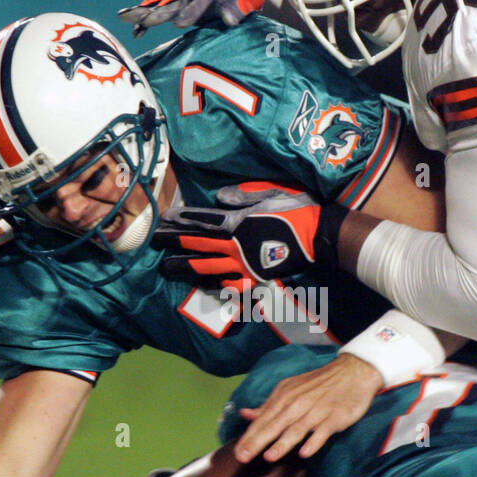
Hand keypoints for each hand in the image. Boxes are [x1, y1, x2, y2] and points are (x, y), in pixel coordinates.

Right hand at [118, 0, 265, 36]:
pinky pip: (162, 13)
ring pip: (162, 6)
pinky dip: (149, 22)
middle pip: (173, 1)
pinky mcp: (180, 6)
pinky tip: (137, 34)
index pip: (200, 0)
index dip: (190, 11)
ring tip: (124, 18)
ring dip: (144, 13)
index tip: (179, 23)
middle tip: (140, 19)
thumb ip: (238, 7)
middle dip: (156, 10)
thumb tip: (230, 20)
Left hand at [154, 181, 345, 289]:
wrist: (320, 236)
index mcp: (238, 223)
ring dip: (186, 267)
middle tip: (156, 244)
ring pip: (209, 267)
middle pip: (199, 245)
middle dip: (176, 244)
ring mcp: (245, 266)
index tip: (164, 221)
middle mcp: (236, 246)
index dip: (182, 221)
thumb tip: (219, 198)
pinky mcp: (256, 279)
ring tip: (168, 268)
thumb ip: (243, 195)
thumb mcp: (271, 192)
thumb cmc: (298, 210)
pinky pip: (233, 285)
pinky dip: (219, 285)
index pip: (202, 222)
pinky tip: (208, 285)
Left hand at [234, 354, 382, 462]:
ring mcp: (317, 411)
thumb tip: (245, 414)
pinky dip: (314, 441)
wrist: (352, 372)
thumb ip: (269, 405)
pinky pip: (323, 431)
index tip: (237, 453)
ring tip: (269, 457)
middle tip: (243, 457)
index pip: (263, 420)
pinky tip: (305, 452)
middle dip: (258, 442)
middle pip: (275, 425)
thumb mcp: (290, 389)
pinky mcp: (335, 417)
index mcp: (284, 397)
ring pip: (297, 429)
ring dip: (283, 443)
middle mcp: (298, 403)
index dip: (249, 437)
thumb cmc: (318, 384)